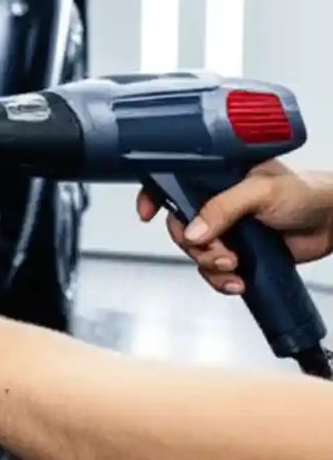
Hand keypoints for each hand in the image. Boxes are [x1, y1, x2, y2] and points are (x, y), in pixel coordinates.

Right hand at [136, 160, 332, 294]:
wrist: (332, 224)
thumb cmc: (304, 193)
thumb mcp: (260, 191)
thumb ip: (223, 208)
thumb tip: (193, 231)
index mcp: (216, 178)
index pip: (174, 181)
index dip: (153, 196)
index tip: (146, 214)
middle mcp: (215, 203)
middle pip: (180, 227)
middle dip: (195, 246)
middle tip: (219, 251)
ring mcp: (225, 230)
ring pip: (195, 253)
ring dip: (210, 265)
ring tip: (235, 266)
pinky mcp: (237, 253)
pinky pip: (214, 272)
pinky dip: (221, 280)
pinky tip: (237, 281)